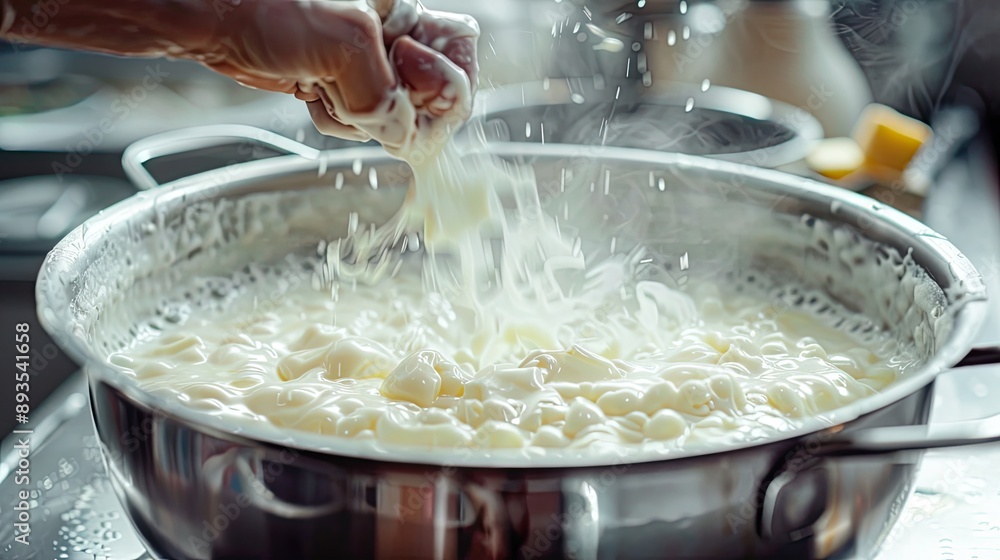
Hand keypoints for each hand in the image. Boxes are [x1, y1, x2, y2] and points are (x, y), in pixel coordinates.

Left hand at [207, 0, 478, 152]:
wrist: (212, 16)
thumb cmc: (269, 6)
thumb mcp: (343, 44)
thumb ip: (384, 95)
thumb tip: (400, 132)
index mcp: (405, 9)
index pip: (462, 52)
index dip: (443, 80)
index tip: (408, 81)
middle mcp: (394, 33)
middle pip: (433, 93)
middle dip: (399, 107)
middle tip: (366, 102)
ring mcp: (368, 60)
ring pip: (396, 113)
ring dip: (362, 115)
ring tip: (326, 86)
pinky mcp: (343, 82)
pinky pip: (364, 119)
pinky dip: (341, 119)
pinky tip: (314, 95)